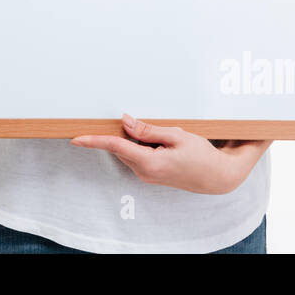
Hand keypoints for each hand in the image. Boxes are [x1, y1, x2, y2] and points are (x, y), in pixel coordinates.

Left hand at [72, 113, 272, 194]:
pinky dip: (140, 144)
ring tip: (162, 135)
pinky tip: (159, 140)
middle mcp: (144, 172)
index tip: (76, 138)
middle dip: (120, 131)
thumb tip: (125, 121)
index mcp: (150, 163)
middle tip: (129, 118)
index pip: (115, 147)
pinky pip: (137, 155)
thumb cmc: (201, 154)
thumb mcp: (177, 135)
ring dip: (134, 138)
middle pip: (121, 147)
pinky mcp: (151, 174)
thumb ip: (147, 130)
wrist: (218, 177)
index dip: (94, 140)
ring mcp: (147, 175)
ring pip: (129, 151)